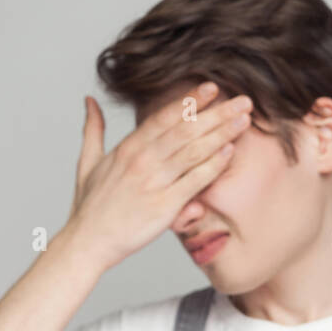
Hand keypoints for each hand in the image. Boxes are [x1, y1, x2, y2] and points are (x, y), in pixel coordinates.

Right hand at [63, 81, 252, 270]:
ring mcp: (154, 182)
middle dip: (217, 113)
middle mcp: (142, 160)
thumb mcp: (87, 162)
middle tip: (242, 101)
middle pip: (186, 129)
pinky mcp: (164, 206)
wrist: (87, 242)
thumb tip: (90, 101)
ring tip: (244, 121)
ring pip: (194, 150)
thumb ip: (92, 129)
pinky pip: (194, 181)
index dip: (191, 101)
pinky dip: (213, 165)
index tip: (212, 88)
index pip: (165, 117)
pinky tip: (230, 152)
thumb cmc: (90, 207)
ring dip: (221, 133)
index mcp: (128, 148)